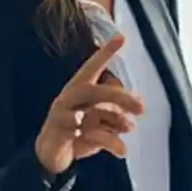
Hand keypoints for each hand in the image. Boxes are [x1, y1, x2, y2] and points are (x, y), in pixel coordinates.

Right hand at [35, 34, 143, 175]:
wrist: (49, 154)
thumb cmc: (75, 130)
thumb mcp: (97, 120)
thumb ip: (113, 115)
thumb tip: (133, 117)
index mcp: (78, 88)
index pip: (92, 66)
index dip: (106, 52)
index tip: (122, 36)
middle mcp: (68, 98)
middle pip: (93, 91)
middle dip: (119, 97)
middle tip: (142, 107)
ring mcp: (62, 115)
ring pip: (90, 115)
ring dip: (114, 122)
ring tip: (132, 129)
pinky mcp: (61, 135)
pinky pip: (87, 136)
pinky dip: (107, 141)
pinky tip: (122, 150)